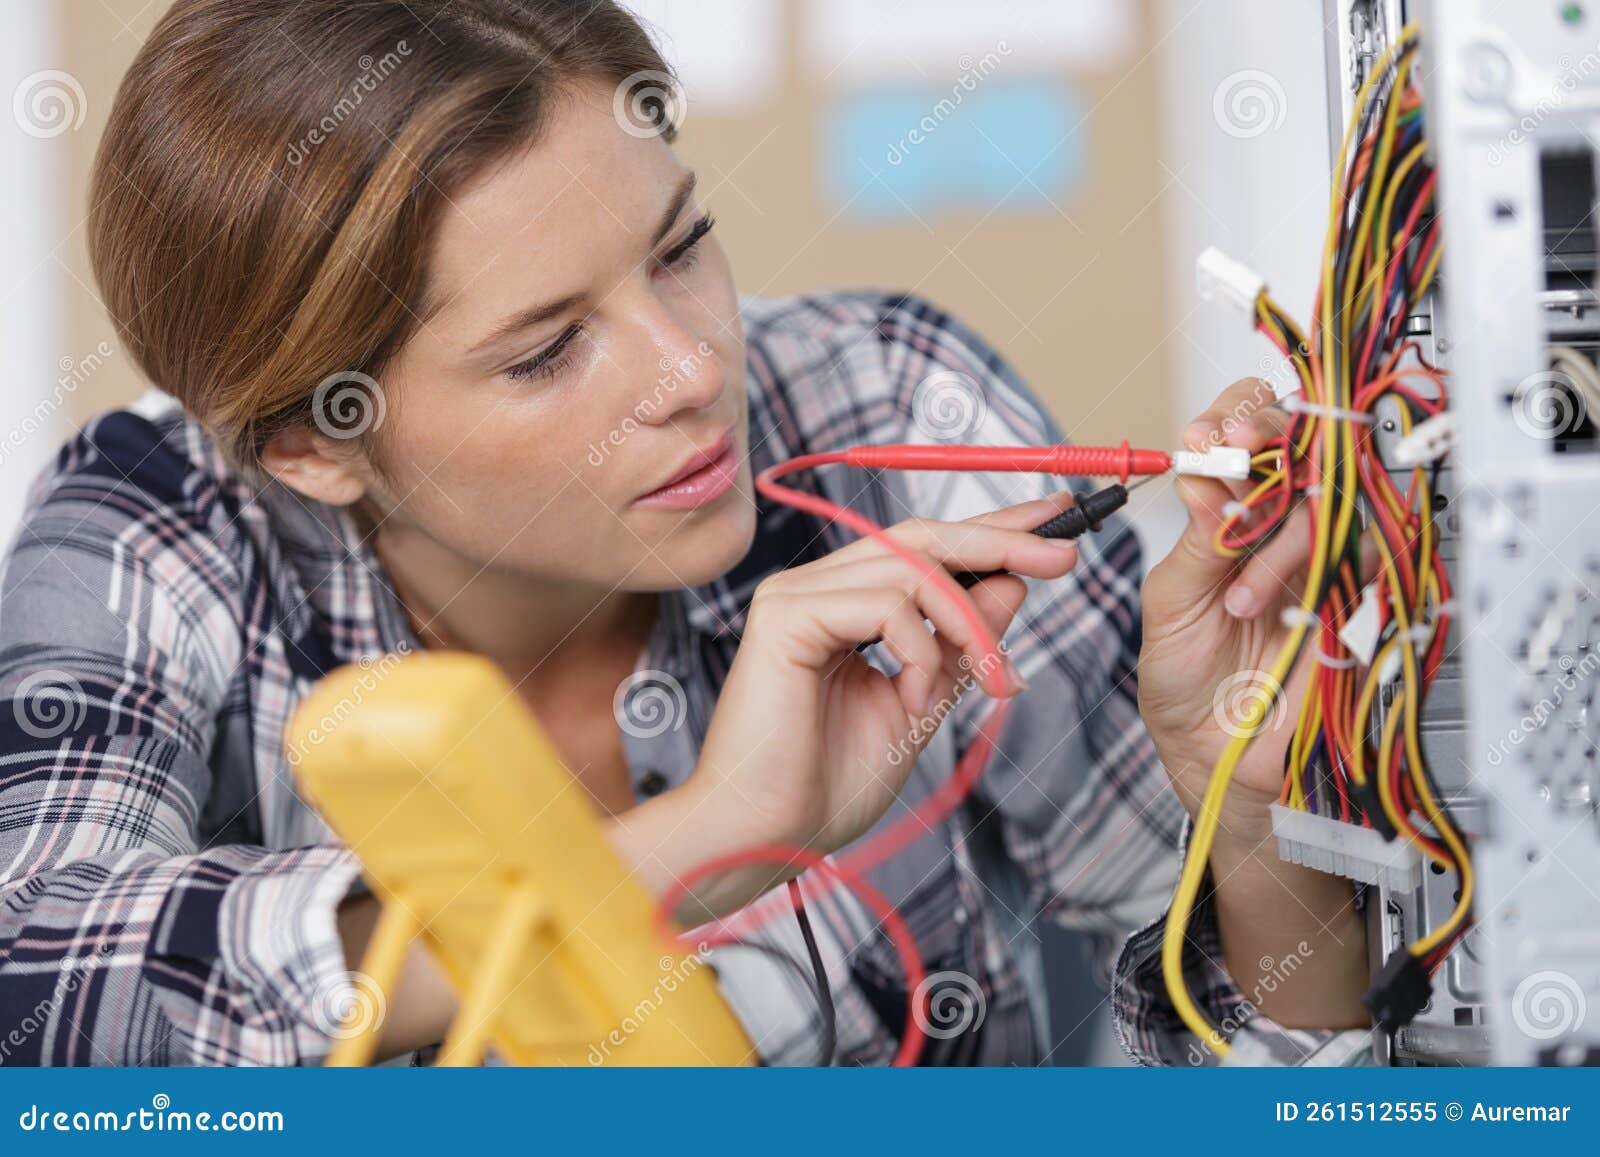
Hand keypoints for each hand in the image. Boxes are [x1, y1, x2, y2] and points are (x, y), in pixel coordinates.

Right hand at [689, 494, 1078, 863]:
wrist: (766, 837)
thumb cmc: (825, 786)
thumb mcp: (922, 706)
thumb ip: (960, 647)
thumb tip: (1012, 582)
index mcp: (843, 606)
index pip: (925, 549)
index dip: (992, 529)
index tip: (1057, 520)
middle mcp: (816, 588)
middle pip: (920, 536)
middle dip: (1000, 541)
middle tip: (1064, 554)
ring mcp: (795, 595)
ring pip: (911, 566)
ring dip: (968, 623)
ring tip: (991, 679)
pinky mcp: (784, 614)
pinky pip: (883, 603)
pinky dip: (919, 649)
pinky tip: (916, 698)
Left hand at [1138, 378, 1312, 842]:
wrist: (1214, 748)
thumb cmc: (1185, 672)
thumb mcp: (1171, 597)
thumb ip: (1195, 536)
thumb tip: (1203, 470)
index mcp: (1228, 508)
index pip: (1245, 430)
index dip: (1233, 416)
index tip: (1208, 433)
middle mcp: (1277, 520)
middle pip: (1300, 442)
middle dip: (1264, 440)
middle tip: (1233, 456)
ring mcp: (1318, 551)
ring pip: (1325, 493)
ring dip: (1273, 529)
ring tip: (1234, 591)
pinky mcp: (1353, 590)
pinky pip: (1356, 549)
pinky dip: (1303, 566)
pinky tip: (1264, 600)